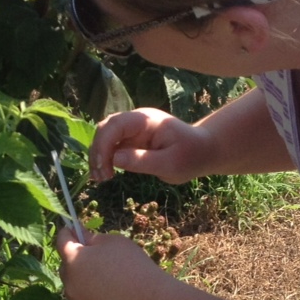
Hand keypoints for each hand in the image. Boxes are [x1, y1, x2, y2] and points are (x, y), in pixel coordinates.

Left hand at [56, 228, 169, 299]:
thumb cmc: (132, 265)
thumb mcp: (113, 242)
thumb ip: (92, 238)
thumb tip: (82, 237)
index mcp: (73, 260)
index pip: (62, 241)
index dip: (68, 232)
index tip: (74, 229)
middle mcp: (69, 282)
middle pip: (66, 265)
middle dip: (77, 257)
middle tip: (97, 255)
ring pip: (75, 284)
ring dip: (83, 277)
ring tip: (106, 276)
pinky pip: (84, 299)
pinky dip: (91, 293)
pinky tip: (110, 292)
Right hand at [89, 107, 212, 183]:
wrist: (201, 151)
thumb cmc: (190, 156)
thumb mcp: (170, 164)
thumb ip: (142, 161)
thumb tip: (115, 158)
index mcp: (146, 120)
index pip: (116, 125)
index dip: (104, 145)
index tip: (104, 168)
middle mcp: (135, 121)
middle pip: (105, 129)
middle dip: (98, 152)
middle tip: (100, 178)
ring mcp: (132, 130)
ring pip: (104, 137)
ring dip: (98, 157)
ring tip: (101, 179)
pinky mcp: (130, 140)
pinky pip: (111, 146)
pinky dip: (105, 160)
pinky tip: (105, 175)